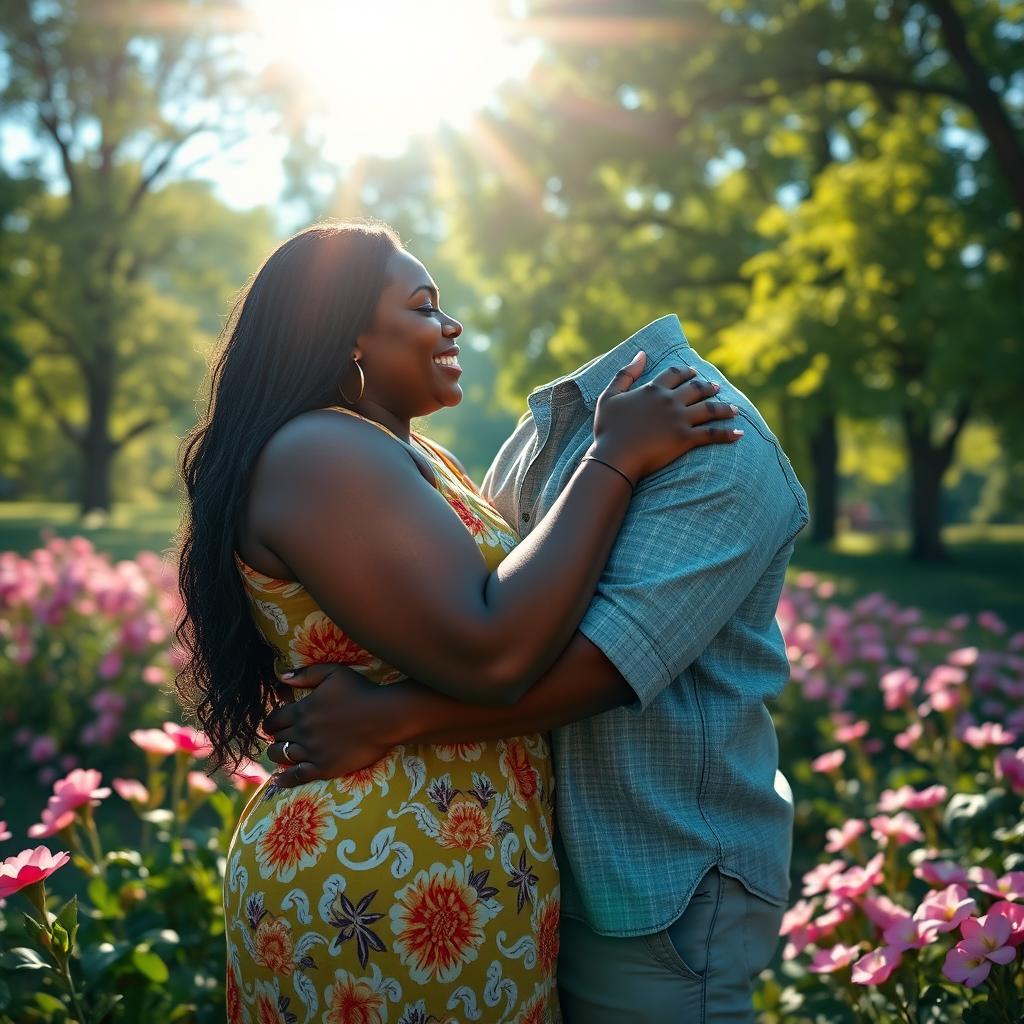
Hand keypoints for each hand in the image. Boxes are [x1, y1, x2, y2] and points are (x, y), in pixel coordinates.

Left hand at [262, 663, 402, 787]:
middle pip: (277, 738)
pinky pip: (297, 776)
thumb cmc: (361, 691)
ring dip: (278, 754)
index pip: (274, 719)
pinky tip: (278, 780)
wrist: (385, 717)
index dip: (271, 721)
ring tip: (281, 752)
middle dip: (276, 736)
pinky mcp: (324, 768)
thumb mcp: (334, 673)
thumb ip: (306, 674)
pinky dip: (284, 779)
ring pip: (282, 756)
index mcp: (302, 710)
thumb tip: (282, 677)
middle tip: (281, 736)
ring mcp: (312, 752)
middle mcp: (303, 733)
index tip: (273, 723)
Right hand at [590, 352, 741, 484]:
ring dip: (723, 408)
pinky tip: (739, 434)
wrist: (615, 457)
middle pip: (695, 389)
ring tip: (733, 409)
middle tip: (716, 387)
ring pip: (709, 409)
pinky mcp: (686, 439)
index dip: (685, 371)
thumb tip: (641, 354)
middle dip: (707, 387)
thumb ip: (625, 374)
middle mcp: (670, 401)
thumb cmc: (608, 429)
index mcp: (653, 389)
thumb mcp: (610, 396)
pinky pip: (712, 434)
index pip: (674, 374)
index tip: (693, 371)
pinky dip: (727, 434)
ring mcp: (679, 419)